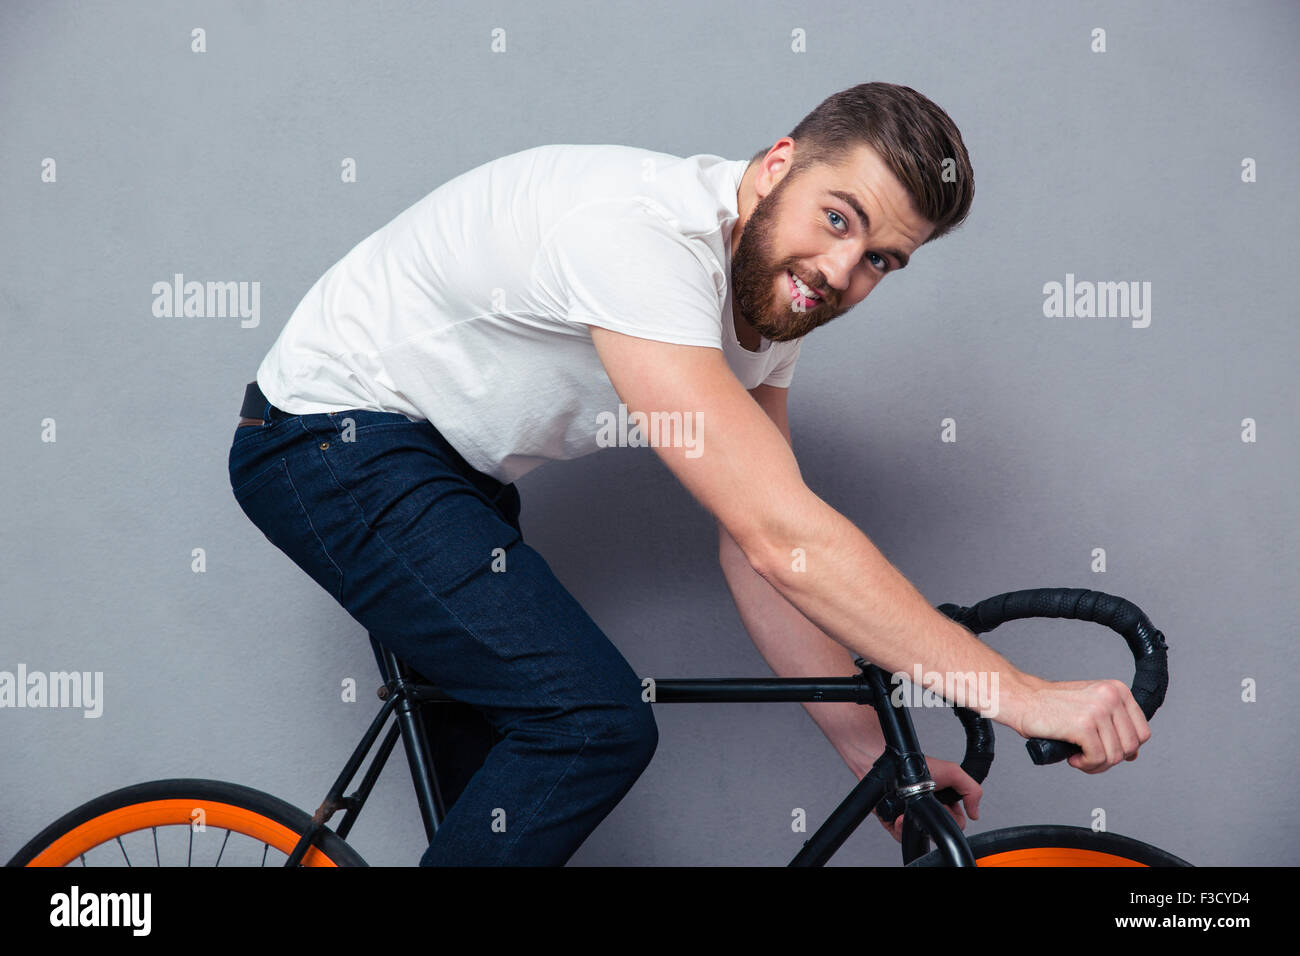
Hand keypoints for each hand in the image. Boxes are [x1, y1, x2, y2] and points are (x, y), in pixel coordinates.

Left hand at [876, 756, 980, 843]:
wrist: (889, 765)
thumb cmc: (916, 766)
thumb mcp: (952, 772)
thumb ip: (971, 789)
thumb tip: (975, 813)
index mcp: (944, 802)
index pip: (956, 822)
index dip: (953, 817)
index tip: (946, 806)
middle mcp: (928, 810)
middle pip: (939, 830)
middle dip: (935, 821)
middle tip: (929, 806)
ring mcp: (912, 816)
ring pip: (921, 835)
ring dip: (918, 825)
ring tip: (911, 812)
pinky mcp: (894, 821)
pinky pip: (901, 835)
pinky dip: (901, 828)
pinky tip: (901, 818)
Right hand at [1014, 678, 1150, 772]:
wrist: (1022, 700)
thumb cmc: (1051, 706)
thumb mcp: (1091, 706)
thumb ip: (1113, 724)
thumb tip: (1133, 754)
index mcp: (1117, 689)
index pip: (1142, 731)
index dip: (1126, 748)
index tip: (1106, 749)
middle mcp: (1111, 696)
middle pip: (1131, 746)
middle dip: (1110, 759)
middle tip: (1089, 756)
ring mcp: (1098, 710)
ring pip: (1115, 756)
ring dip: (1096, 765)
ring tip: (1078, 757)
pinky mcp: (1084, 725)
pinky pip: (1098, 759)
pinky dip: (1086, 765)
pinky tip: (1073, 757)